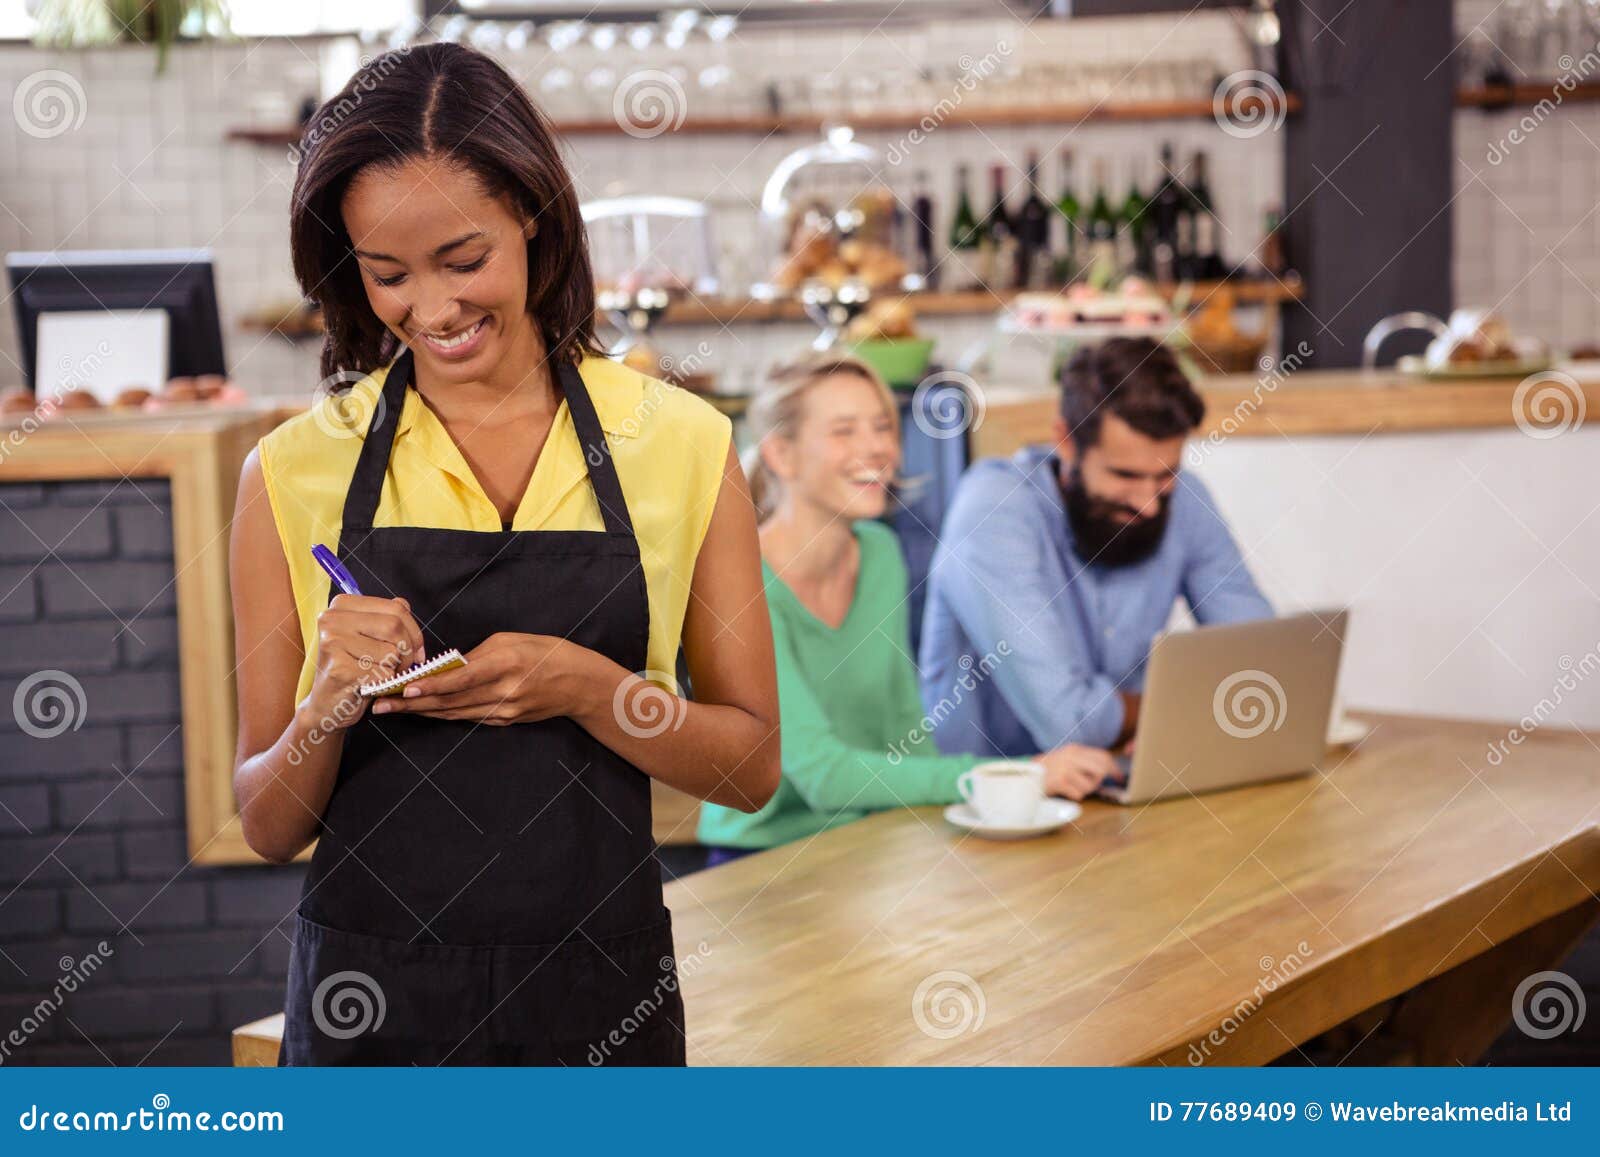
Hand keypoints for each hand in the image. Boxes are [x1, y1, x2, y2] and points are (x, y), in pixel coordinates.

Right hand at [305, 595, 424, 727]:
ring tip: (379, 675)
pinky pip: (383, 673)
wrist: (326, 705)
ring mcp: (333, 642)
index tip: (415, 649)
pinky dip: (384, 684)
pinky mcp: (339, 668)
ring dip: (395, 669)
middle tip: (402, 666)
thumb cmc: (353, 670)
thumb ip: (385, 617)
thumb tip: (405, 607)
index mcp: (341, 605)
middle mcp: (332, 619)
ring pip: (391, 651)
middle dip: (408, 651)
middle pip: (395, 626)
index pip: (396, 607)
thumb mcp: (369, 636)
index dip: (414, 631)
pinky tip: (369, 686)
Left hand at [371, 632, 595, 724]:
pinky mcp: (505, 721)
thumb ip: (478, 654)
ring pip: (455, 713)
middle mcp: (504, 692)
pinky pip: (468, 717)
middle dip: (413, 703)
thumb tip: (447, 666)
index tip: (406, 688)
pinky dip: (444, 714)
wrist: (578, 683)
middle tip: (382, 703)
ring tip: (393, 708)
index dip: (432, 686)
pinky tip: (423, 711)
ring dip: (422, 711)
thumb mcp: (512, 640)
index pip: (462, 679)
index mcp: (506, 664)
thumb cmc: (545, 652)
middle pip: (451, 701)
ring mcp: (505, 711)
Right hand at [1036, 743, 1118, 800]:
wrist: (1023, 775)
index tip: (1119, 777)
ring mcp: (1065, 769)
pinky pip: (1079, 795)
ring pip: (1091, 785)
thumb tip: (1108, 770)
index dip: (1114, 767)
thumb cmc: (1049, 770)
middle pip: (1101, 769)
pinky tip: (1065, 791)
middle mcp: (1071, 757)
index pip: (1103, 755)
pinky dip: (1075, 796)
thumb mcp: (1066, 758)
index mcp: (1074, 749)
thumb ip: (1085, 761)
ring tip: (1073, 787)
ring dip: (1085, 790)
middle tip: (1092, 784)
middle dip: (1099, 780)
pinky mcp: (1059, 782)